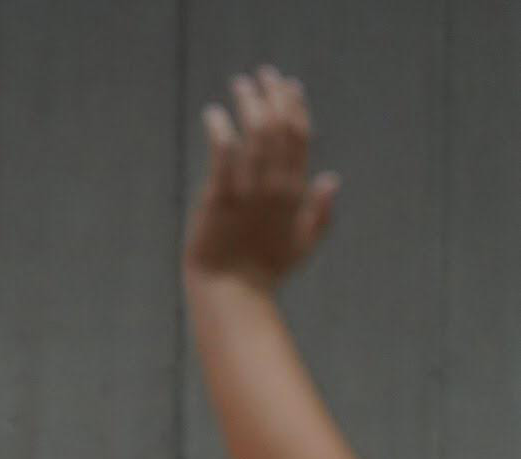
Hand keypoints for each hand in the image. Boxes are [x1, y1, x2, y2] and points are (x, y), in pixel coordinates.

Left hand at [184, 67, 338, 289]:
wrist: (231, 294)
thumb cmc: (264, 272)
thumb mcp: (303, 244)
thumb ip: (321, 212)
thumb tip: (332, 178)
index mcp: (296, 193)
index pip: (300, 137)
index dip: (296, 107)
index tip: (289, 86)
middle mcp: (275, 187)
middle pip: (280, 126)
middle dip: (273, 94)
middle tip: (263, 75)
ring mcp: (248, 191)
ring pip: (255, 132)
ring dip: (248, 102)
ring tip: (240, 85)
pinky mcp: (219, 198)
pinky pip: (223, 152)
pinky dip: (220, 128)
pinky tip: (214, 114)